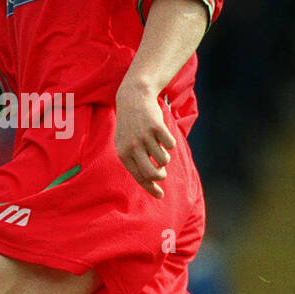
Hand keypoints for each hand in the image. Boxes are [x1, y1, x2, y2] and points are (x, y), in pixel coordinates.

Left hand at [114, 81, 175, 197]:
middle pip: (153, 173)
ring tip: (159, 147)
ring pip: (164, 159)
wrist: (133, 98)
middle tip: (162, 173)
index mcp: (123, 153)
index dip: (151, 189)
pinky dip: (170, 143)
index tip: (161, 195)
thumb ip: (133, 161)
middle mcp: (132, 147)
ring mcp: (144, 137)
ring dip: (165, 157)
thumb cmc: (130, 124)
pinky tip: (163, 136)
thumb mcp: (124, 143)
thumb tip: (149, 181)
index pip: (139, 177)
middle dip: (161, 177)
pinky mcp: (156, 127)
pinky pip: (171, 145)